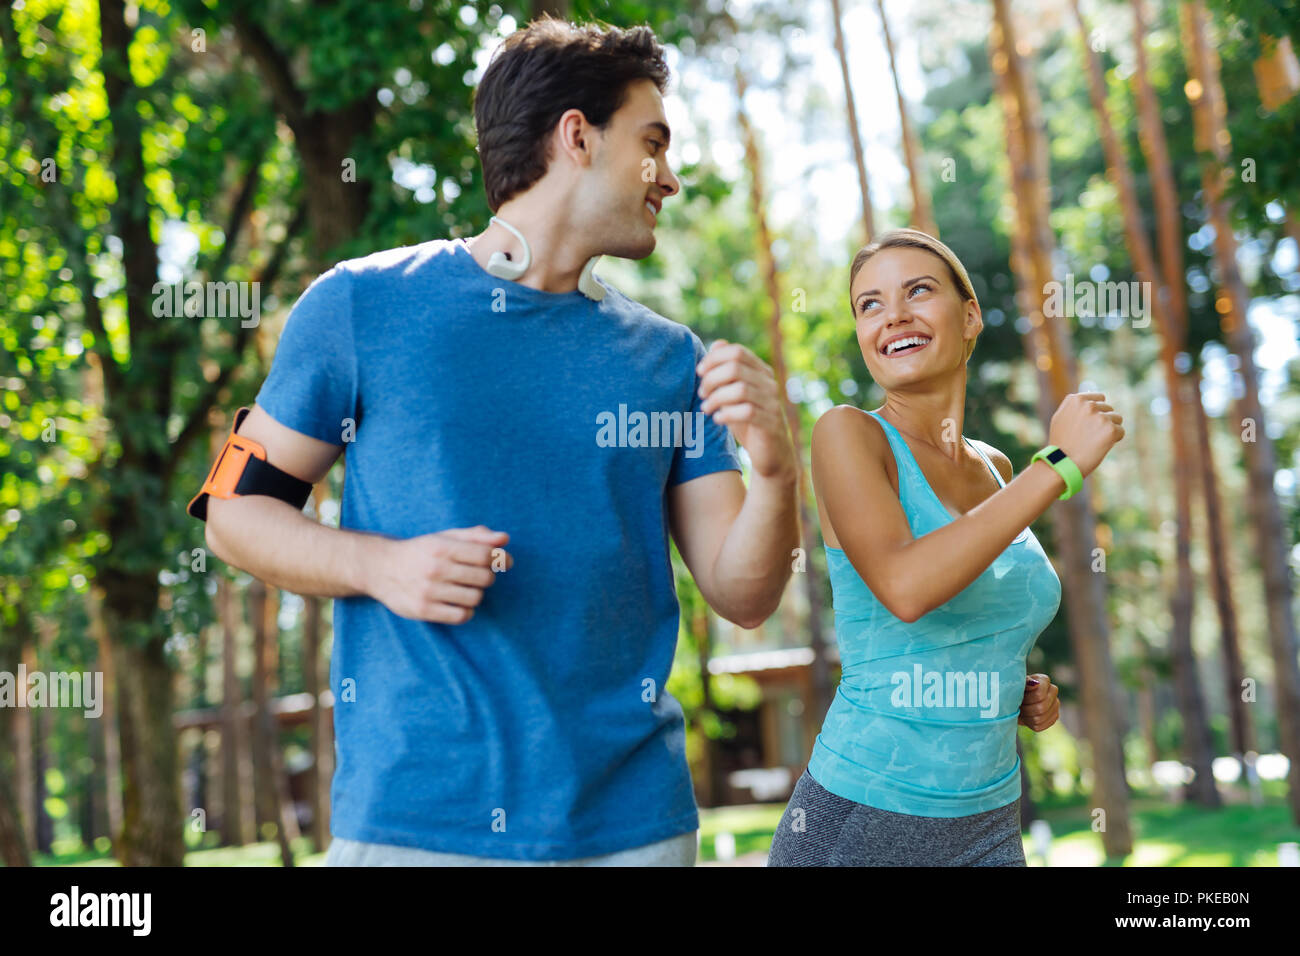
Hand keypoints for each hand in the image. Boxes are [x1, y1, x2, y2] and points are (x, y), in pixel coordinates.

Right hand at [363, 526, 511, 622]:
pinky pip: (462, 616)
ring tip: (464, 588)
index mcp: (442, 547)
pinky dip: (466, 611)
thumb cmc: (422, 551)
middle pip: (484, 578)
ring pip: (475, 598)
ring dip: (476, 594)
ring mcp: (428, 591)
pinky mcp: (423, 610)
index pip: (485, 555)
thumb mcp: (445, 537)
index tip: (504, 561)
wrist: (380, 568)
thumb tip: (505, 539)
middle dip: (487, 576)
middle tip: (476, 575)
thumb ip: (476, 536)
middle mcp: (435, 568)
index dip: (501, 558)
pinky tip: (459, 603)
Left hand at [696, 340, 796, 480]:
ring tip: (707, 408)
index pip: (737, 352)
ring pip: (740, 389)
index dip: (714, 359)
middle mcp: (770, 384)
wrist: (771, 455)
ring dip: (716, 398)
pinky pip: (747, 412)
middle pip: (735, 368)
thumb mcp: (734, 394)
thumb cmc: (748, 422)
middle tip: (702, 393)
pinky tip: (718, 419)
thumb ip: (726, 370)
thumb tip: (717, 344)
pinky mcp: (771, 424)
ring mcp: (773, 403)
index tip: (700, 373)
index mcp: (762, 372)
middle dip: (711, 379)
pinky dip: (727, 414)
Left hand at [1018, 674, 1058, 730]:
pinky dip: (1029, 723)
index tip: (1019, 696)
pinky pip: (1039, 726)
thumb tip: (1036, 684)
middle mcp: (1053, 690)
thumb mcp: (1016, 686)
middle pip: (1041, 708)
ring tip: (1021, 711)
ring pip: (1039, 718)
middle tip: (1019, 705)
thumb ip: (1025, 683)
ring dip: (1026, 716)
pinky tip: (1026, 717)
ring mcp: (1055, 704)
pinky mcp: (1054, 717)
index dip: (1027, 699)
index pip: (1039, 695)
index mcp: (1043, 680)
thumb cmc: (1013, 691)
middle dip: (1026, 709)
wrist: (1013, 701)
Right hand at [1047, 392, 1124, 477]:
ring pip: (1117, 419)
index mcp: (1075, 399)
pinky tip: (1100, 446)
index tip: (1088, 424)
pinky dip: (1114, 440)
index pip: (1099, 398)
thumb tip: (1089, 400)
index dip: (1097, 412)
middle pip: (1108, 408)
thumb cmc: (1060, 443)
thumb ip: (1074, 407)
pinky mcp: (1110, 429)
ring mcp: (1100, 416)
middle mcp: (1088, 405)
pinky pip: (1121, 431)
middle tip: (1089, 436)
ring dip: (1109, 429)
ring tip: (1095, 441)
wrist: (1063, 463)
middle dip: (1103, 421)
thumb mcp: (1060, 418)